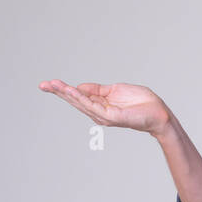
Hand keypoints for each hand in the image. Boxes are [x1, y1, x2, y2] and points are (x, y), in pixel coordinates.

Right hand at [38, 79, 170, 134]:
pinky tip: (71, 91)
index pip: (78, 96)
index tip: (49, 83)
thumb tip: (79, 87)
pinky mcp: (112, 117)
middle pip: (75, 101)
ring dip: (66, 94)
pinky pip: (93, 107)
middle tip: (43, 85)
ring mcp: (105, 116)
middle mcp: (99, 112)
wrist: (158, 112)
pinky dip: (81, 98)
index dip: (63, 90)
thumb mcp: (115, 90)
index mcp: (100, 105)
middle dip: (59, 92)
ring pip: (81, 104)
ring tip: (53, 85)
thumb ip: (97, 90)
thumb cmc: (141, 102)